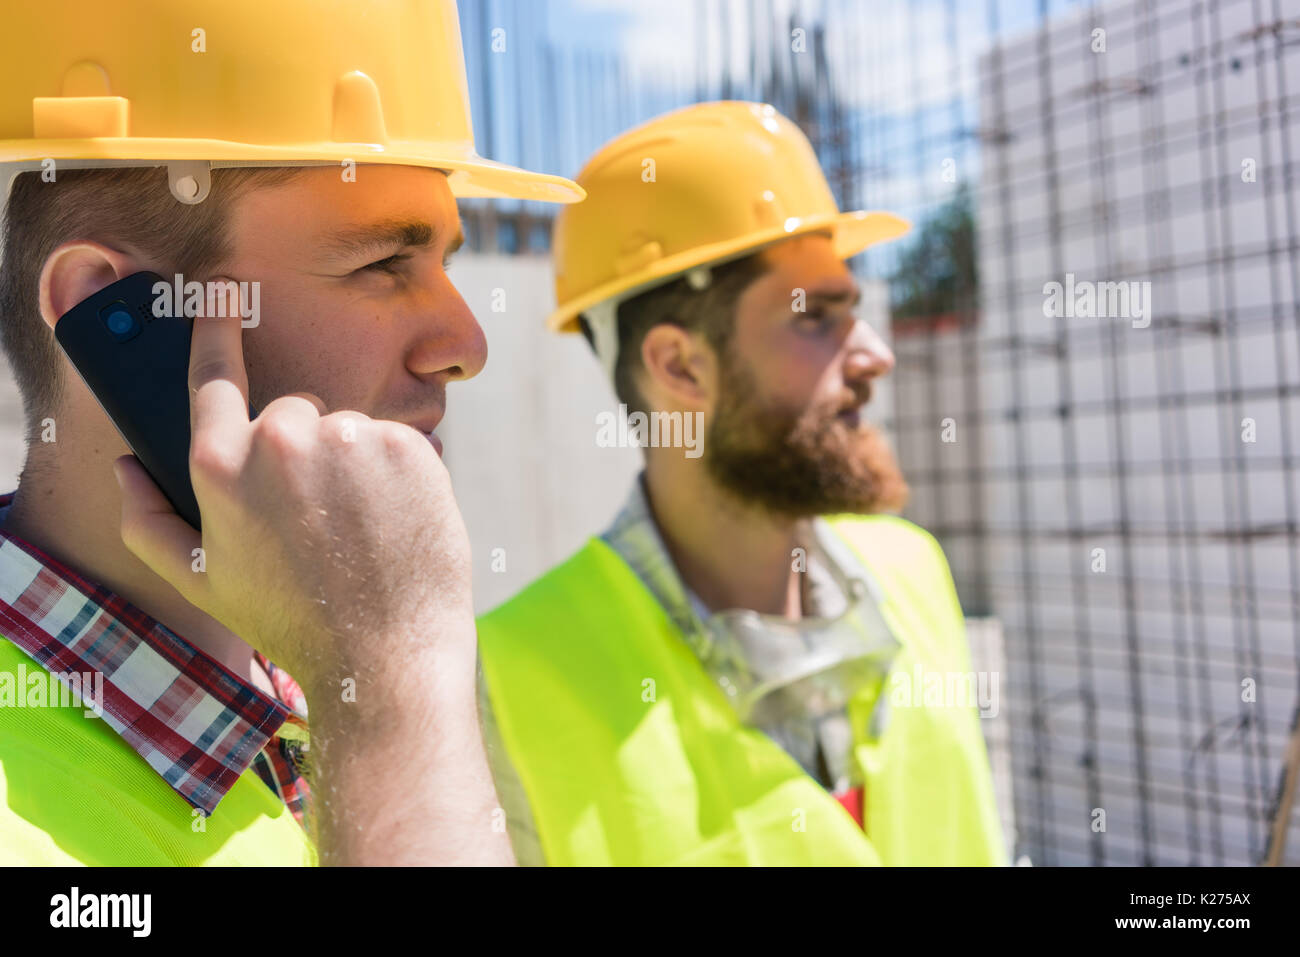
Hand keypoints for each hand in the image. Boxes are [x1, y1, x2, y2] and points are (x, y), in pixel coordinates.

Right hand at [112, 307, 472, 689]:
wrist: (384, 653)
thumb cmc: (289, 622)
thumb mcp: (203, 582)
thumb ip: (149, 522)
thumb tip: (124, 467)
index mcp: (221, 466)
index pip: (213, 376)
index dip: (216, 328)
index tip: (224, 289)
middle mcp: (283, 438)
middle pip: (292, 411)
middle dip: (302, 450)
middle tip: (317, 517)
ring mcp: (351, 438)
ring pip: (349, 428)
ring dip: (352, 463)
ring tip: (358, 530)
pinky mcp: (408, 445)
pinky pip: (398, 440)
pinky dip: (399, 473)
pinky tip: (394, 522)